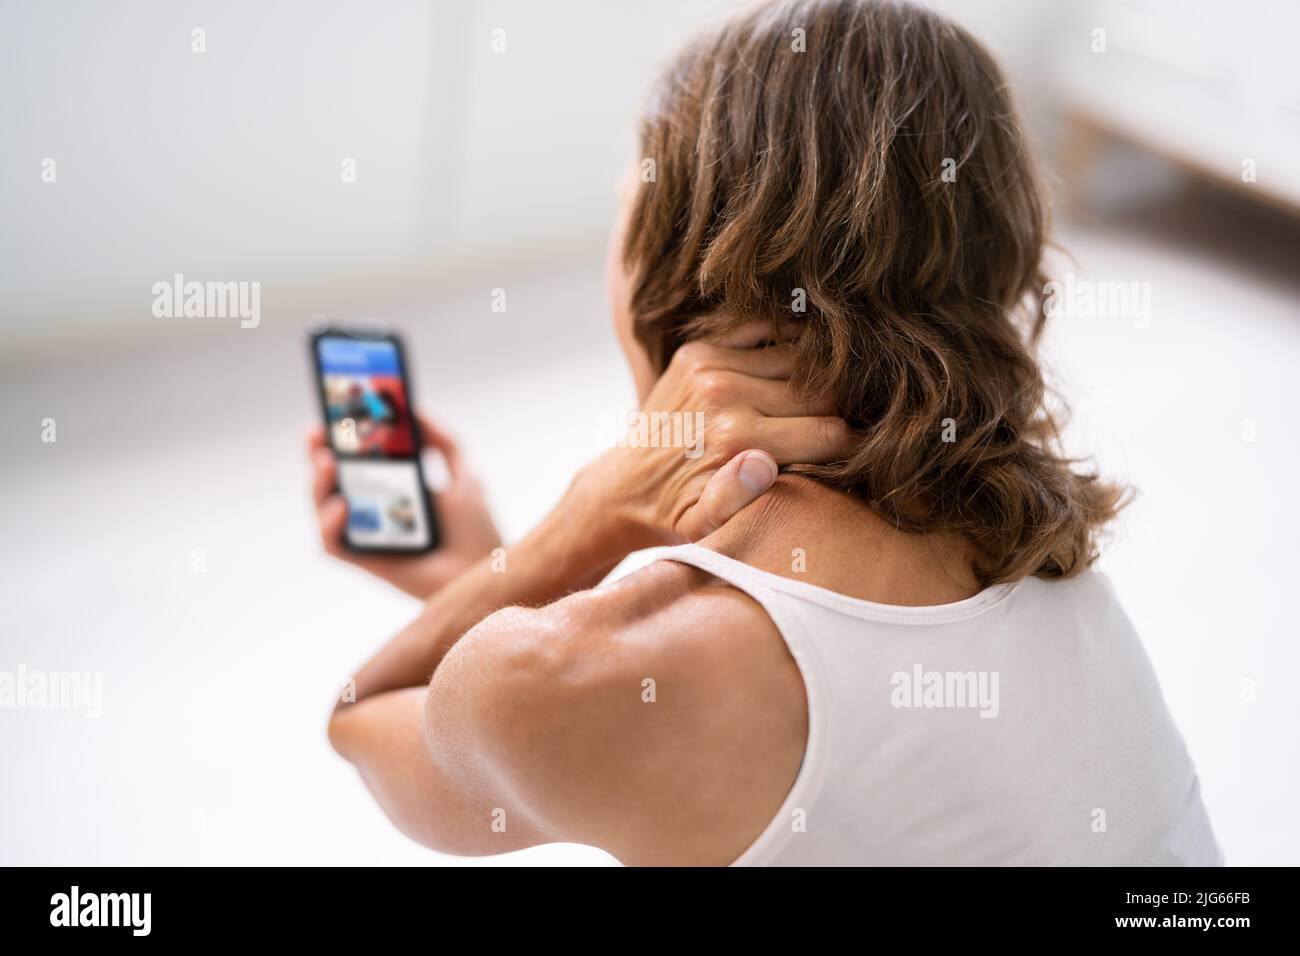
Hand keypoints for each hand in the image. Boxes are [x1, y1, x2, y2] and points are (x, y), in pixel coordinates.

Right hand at [308, 415, 502, 598]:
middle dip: (316, 452)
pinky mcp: (365, 561)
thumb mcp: (463, 474)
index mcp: (393, 488)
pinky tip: (343, 505)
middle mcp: (373, 510)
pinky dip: (330, 524)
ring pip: (322, 508)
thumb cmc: (477, 529)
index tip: (332, 411)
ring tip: (326, 461)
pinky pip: (333, 544)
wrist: (486, 570)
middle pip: (330, 479)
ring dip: (317, 483)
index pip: (355, 458)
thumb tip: (415, 407)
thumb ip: (443, 441)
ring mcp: (366, 535)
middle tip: (316, 431)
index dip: (338, 436)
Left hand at [574, 323, 852, 547]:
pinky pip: (763, 330)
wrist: (625, 486)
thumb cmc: (677, 513)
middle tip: (835, 428)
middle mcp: (724, 395)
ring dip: (809, 381)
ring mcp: (710, 365)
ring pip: (797, 359)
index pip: (828, 432)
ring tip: (811, 404)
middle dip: (834, 412)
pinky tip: (787, 370)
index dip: (849, 446)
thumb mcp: (703, 527)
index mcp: (735, 439)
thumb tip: (763, 465)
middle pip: (818, 392)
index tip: (853, 454)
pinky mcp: (698, 350)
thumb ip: (735, 500)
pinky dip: (783, 344)